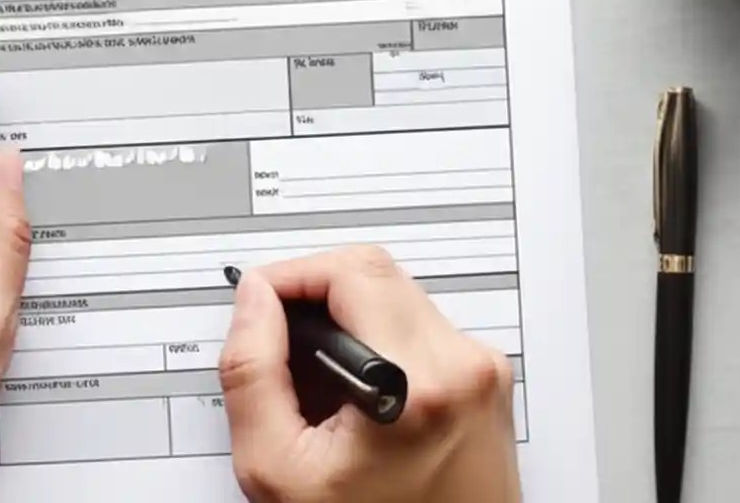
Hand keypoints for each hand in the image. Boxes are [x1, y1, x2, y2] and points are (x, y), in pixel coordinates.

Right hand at [218, 246, 519, 502]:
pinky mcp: (487, 381)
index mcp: (418, 382)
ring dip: (347, 321)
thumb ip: (252, 373)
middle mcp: (465, 366)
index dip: (289, 276)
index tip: (257, 302)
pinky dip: (378, 344)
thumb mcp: (278, 469)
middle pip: (374, 274)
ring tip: (320, 387)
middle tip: (280, 346)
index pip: (349, 271)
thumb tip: (253, 302)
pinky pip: (420, 329)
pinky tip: (356, 397)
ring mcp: (484, 373)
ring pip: (396, 297)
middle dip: (314, 297)